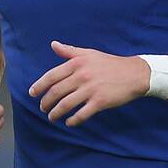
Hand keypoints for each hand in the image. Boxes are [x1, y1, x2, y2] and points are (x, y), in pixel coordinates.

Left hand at [28, 40, 150, 126]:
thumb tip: (53, 45)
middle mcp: (81, 76)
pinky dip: (73, 120)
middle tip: (43, 108)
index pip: (51, 76)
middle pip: (56, 92)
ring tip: (52, 117)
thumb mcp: (89, 53)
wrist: (135, 73)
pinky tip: (69, 123)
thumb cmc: (111, 63)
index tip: (32, 93)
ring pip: (65, 105)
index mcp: (77, 63)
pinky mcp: (100, 102)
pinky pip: (81, 114)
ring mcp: (90, 89)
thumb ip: (70, 51)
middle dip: (46, 102)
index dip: (39, 86)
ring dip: (56, 113)